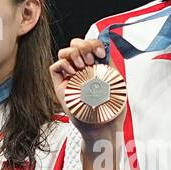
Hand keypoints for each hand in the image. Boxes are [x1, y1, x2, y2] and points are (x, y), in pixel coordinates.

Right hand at [50, 38, 123, 169]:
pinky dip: (63, 64)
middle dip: (83, 46)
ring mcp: (71, 78)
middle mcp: (82, 70)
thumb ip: (108, 63)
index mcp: (95, 66)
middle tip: (91, 61)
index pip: (89, 44)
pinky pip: (55, 67)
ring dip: (73, 53)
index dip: (93, 43)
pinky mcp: (61, 87)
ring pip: (64, 52)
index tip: (100, 53)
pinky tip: (73, 72)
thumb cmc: (112, 108)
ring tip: (82, 65)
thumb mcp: (115, 80)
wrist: (105, 126)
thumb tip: (104, 45)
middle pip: (75, 44)